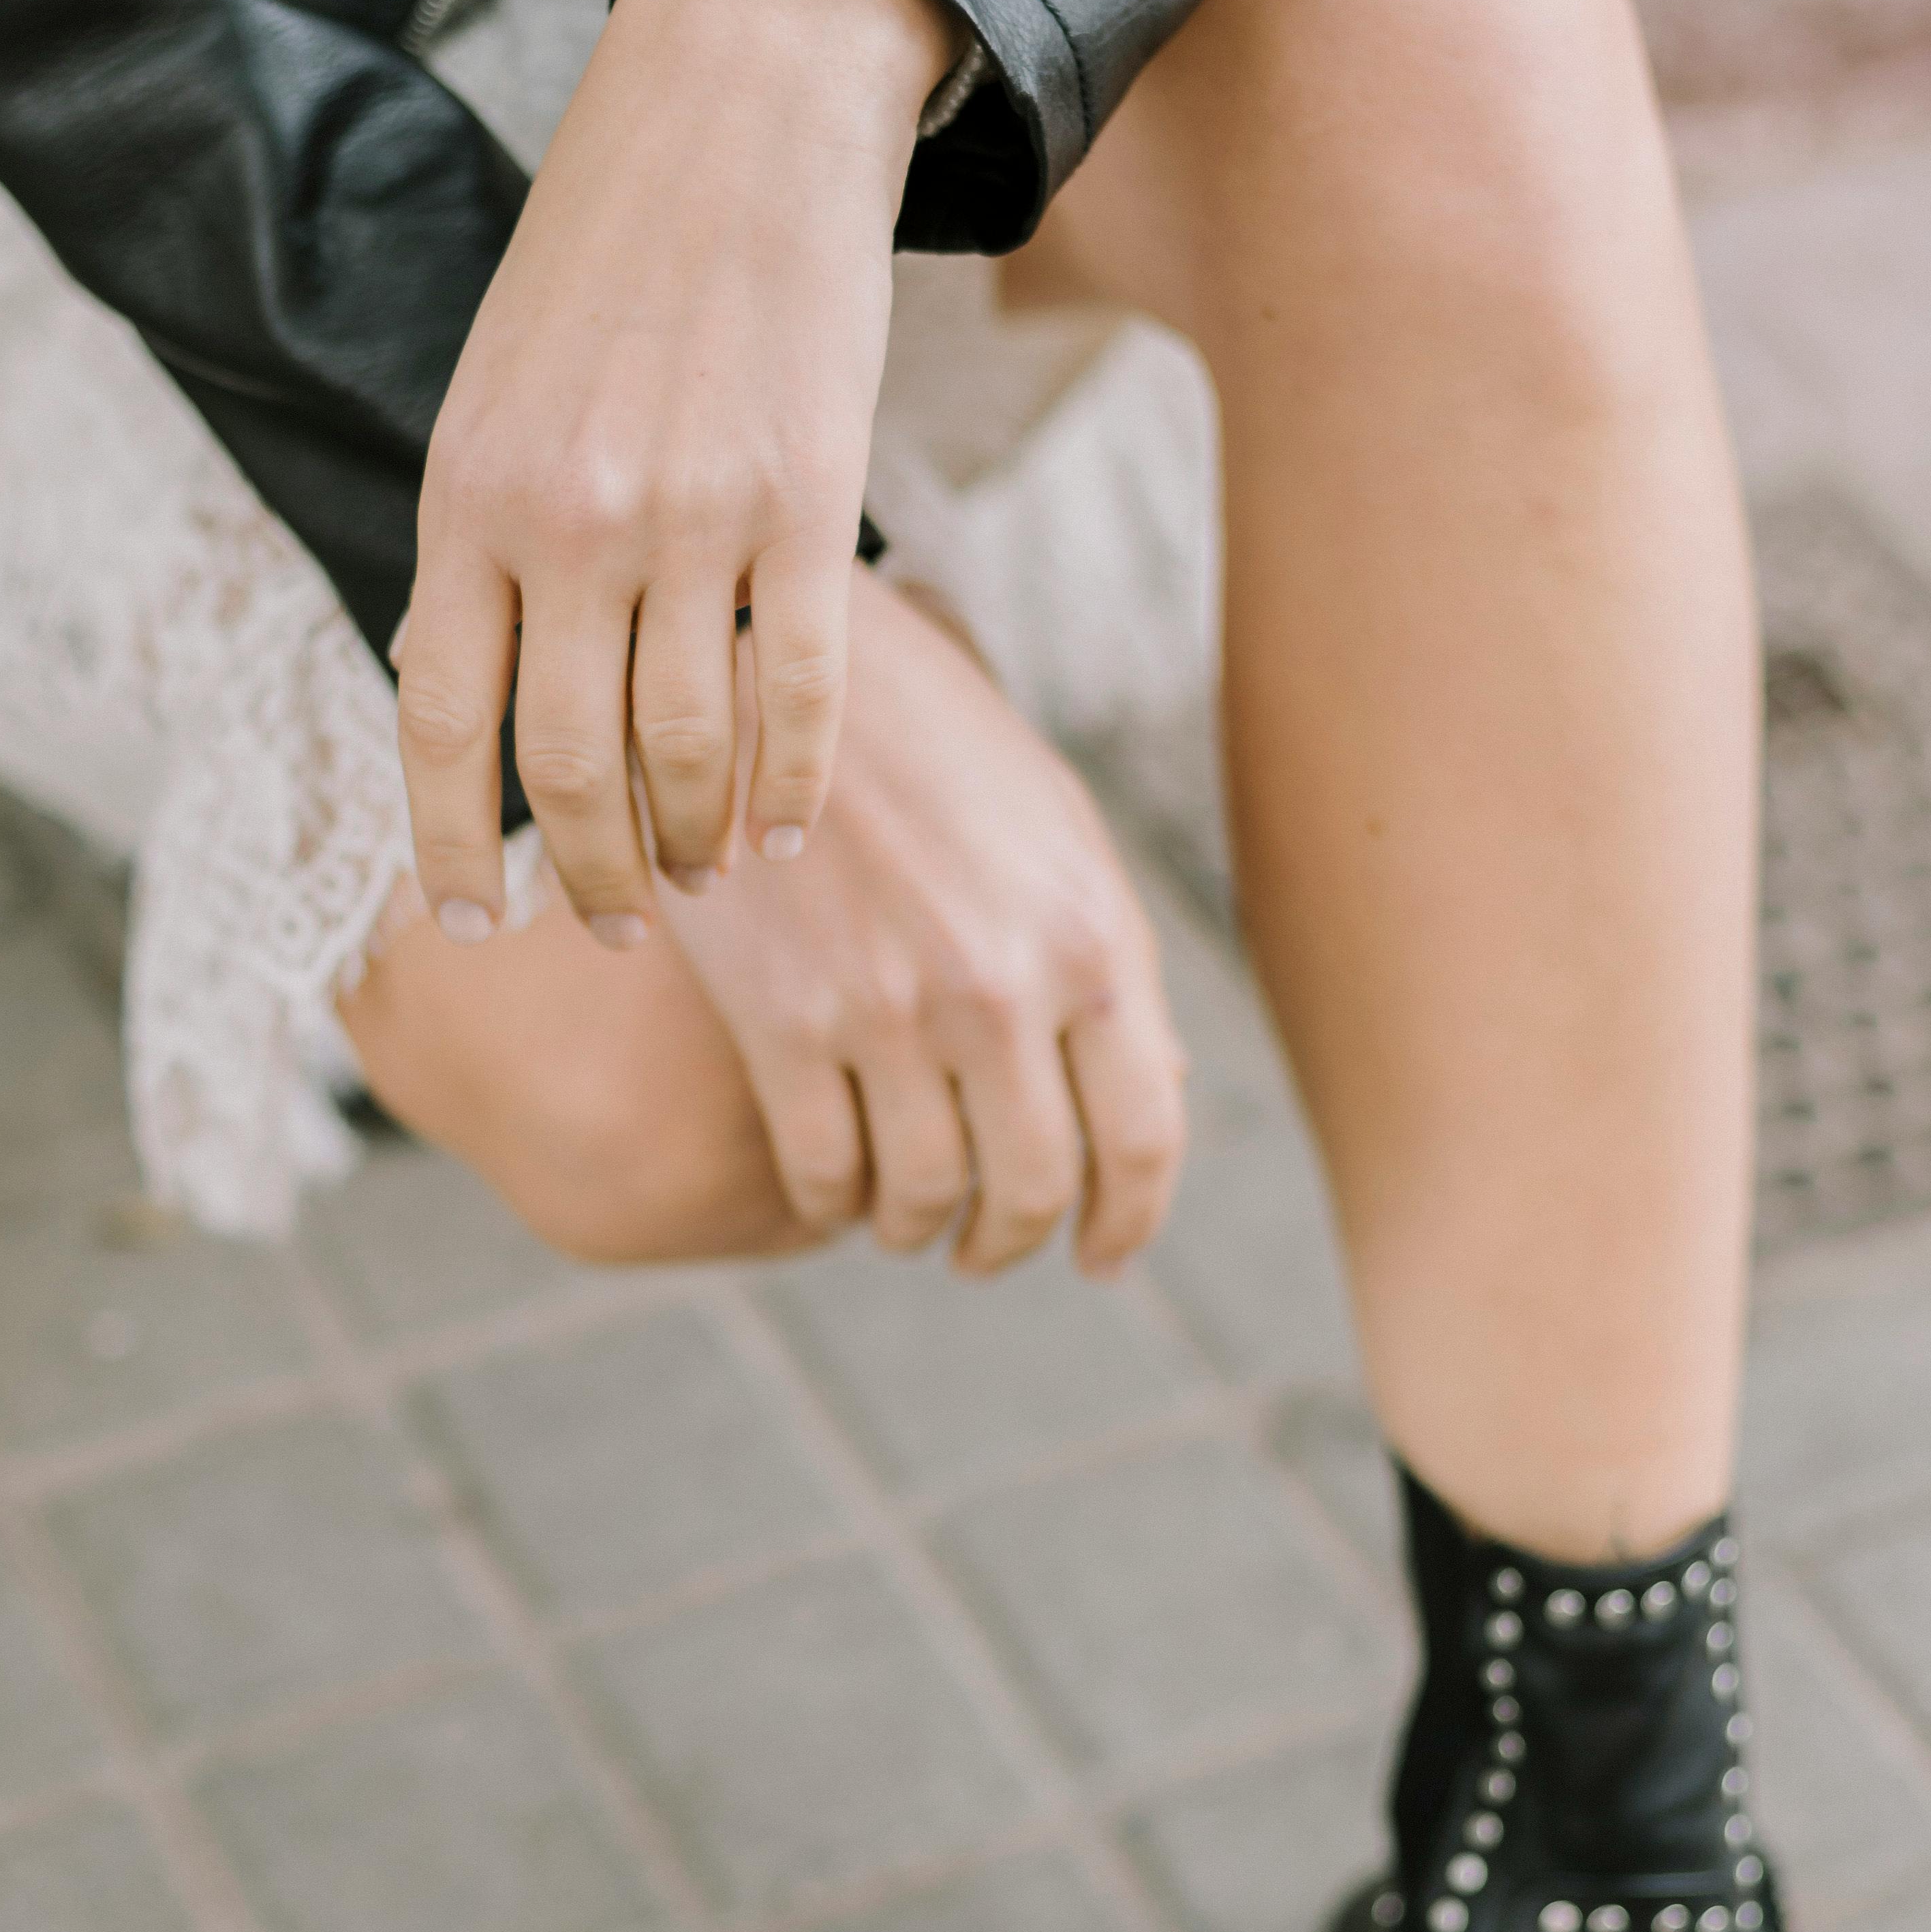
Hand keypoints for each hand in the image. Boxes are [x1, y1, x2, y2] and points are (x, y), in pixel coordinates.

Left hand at [395, 0, 959, 943]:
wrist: (735, 109)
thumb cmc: (609, 256)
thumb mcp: (496, 393)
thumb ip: (483, 539)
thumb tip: (470, 690)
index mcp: (467, 496)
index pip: (439, 719)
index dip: (447, 845)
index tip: (470, 926)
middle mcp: (565, 522)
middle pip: (566, 768)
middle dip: (589, 876)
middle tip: (614, 927)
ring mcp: (689, 517)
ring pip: (683, 750)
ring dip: (691, 842)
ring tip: (703, 878)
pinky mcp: (806, 501)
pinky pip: (797, 692)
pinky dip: (797, 784)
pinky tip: (793, 831)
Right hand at [662, 567, 1189, 1273]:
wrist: (778, 673)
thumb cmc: (933, 753)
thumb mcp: (1055, 833)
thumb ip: (1104, 963)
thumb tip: (1153, 1098)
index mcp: (1091, 938)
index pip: (1142, 1136)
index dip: (1130, 1222)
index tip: (1104, 1258)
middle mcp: (1000, 985)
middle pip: (1033, 1188)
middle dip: (1014, 1243)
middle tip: (989, 1251)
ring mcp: (886, 1008)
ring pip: (922, 1196)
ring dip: (920, 1232)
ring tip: (910, 1225)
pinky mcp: (781, 1018)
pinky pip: (821, 1170)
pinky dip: (834, 1207)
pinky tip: (837, 1192)